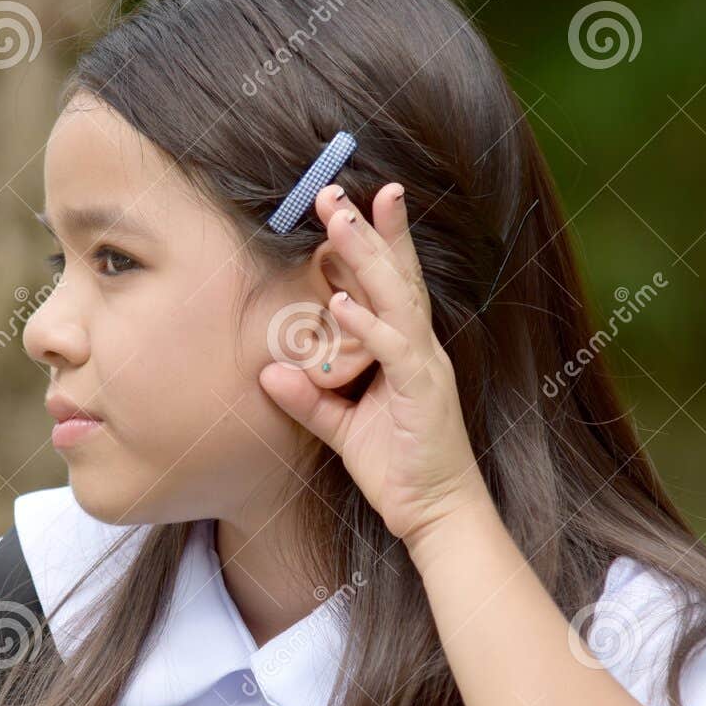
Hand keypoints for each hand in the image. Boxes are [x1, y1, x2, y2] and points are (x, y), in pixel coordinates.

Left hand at [258, 181, 491, 552]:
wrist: (436, 514)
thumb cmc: (398, 469)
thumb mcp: (342, 428)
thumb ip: (308, 398)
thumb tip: (269, 371)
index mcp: (404, 350)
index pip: (392, 282)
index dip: (378, 239)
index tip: (356, 198)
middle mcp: (419, 348)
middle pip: (394, 275)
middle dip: (367, 229)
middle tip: (335, 190)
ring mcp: (424, 367)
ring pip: (395, 298)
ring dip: (366, 257)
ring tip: (338, 221)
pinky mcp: (422, 394)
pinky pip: (394, 349)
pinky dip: (368, 324)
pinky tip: (342, 301)